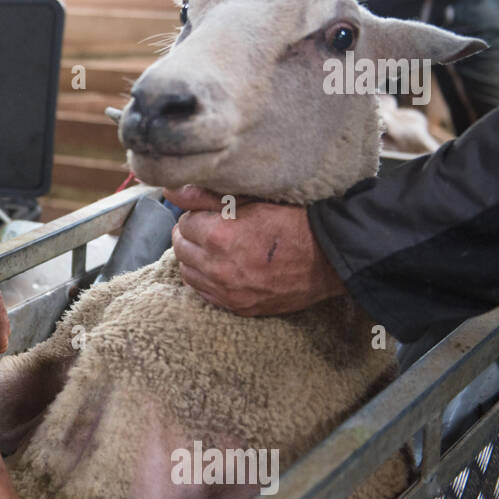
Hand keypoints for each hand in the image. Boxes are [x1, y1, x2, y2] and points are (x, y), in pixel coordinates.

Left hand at [163, 185, 344, 314]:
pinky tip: (222, 268)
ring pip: (188, 273)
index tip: (213, 213)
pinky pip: (204, 293)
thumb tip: (170, 191)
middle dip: (192, 236)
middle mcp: (219, 268)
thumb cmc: (293, 221)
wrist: (329, 256)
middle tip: (212, 229)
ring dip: (196, 258)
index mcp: (220, 236)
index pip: (184, 222)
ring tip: (216, 248)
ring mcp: (228, 291)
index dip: (198, 214)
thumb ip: (205, 196)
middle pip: (180, 248)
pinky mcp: (238, 306)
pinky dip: (206, 279)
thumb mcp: (250, 198)